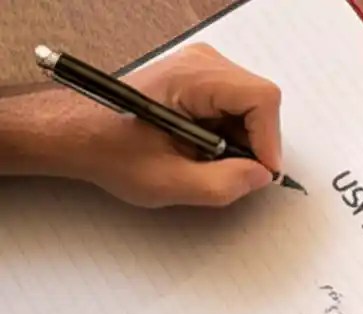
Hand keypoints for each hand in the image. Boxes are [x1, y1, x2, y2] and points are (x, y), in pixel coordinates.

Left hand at [55, 43, 282, 207]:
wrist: (76, 132)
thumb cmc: (110, 150)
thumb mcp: (167, 181)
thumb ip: (222, 184)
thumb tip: (260, 176)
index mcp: (192, 78)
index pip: (261, 98)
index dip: (268, 140)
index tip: (259, 171)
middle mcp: (201, 62)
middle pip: (260, 101)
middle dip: (254, 141)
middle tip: (230, 170)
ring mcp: (202, 65)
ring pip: (252, 104)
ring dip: (241, 138)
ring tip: (207, 158)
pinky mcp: (200, 76)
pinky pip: (237, 104)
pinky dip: (230, 132)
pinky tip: (202, 147)